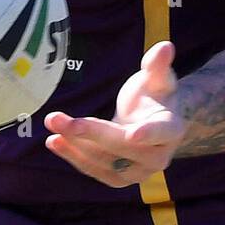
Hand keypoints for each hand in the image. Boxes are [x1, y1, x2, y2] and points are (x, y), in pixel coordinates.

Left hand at [44, 41, 183, 186]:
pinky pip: (94, 170)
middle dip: (89, 132)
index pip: (160, 132)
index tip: (132, 134)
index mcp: (172, 129)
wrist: (151, 123)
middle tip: (59, 118)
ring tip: (52, 124)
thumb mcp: (158, 78)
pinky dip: (73, 156)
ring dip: (75, 144)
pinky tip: (54, 141)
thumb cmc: (155, 96)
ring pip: (104, 161)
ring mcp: (138, 172)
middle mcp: (158, 157)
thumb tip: (165, 46)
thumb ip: (158, 65)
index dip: (148, 134)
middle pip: (121, 146)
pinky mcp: (118, 179)